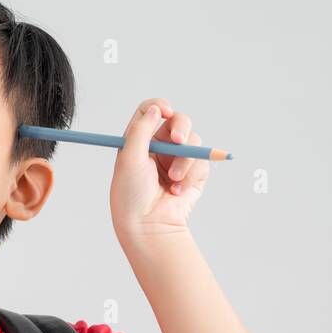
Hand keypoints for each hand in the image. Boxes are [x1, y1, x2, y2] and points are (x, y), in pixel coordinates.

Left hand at [109, 97, 209, 247]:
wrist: (148, 226)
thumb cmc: (132, 195)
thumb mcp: (129, 158)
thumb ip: (141, 130)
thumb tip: (156, 108)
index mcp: (139, 140)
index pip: (150, 111)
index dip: (159, 106)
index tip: (165, 111)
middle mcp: (159, 147)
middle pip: (179, 120)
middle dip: (181, 127)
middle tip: (177, 141)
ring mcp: (178, 160)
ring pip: (194, 141)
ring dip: (185, 161)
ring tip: (173, 181)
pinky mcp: (194, 174)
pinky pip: (202, 162)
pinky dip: (192, 175)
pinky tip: (177, 191)